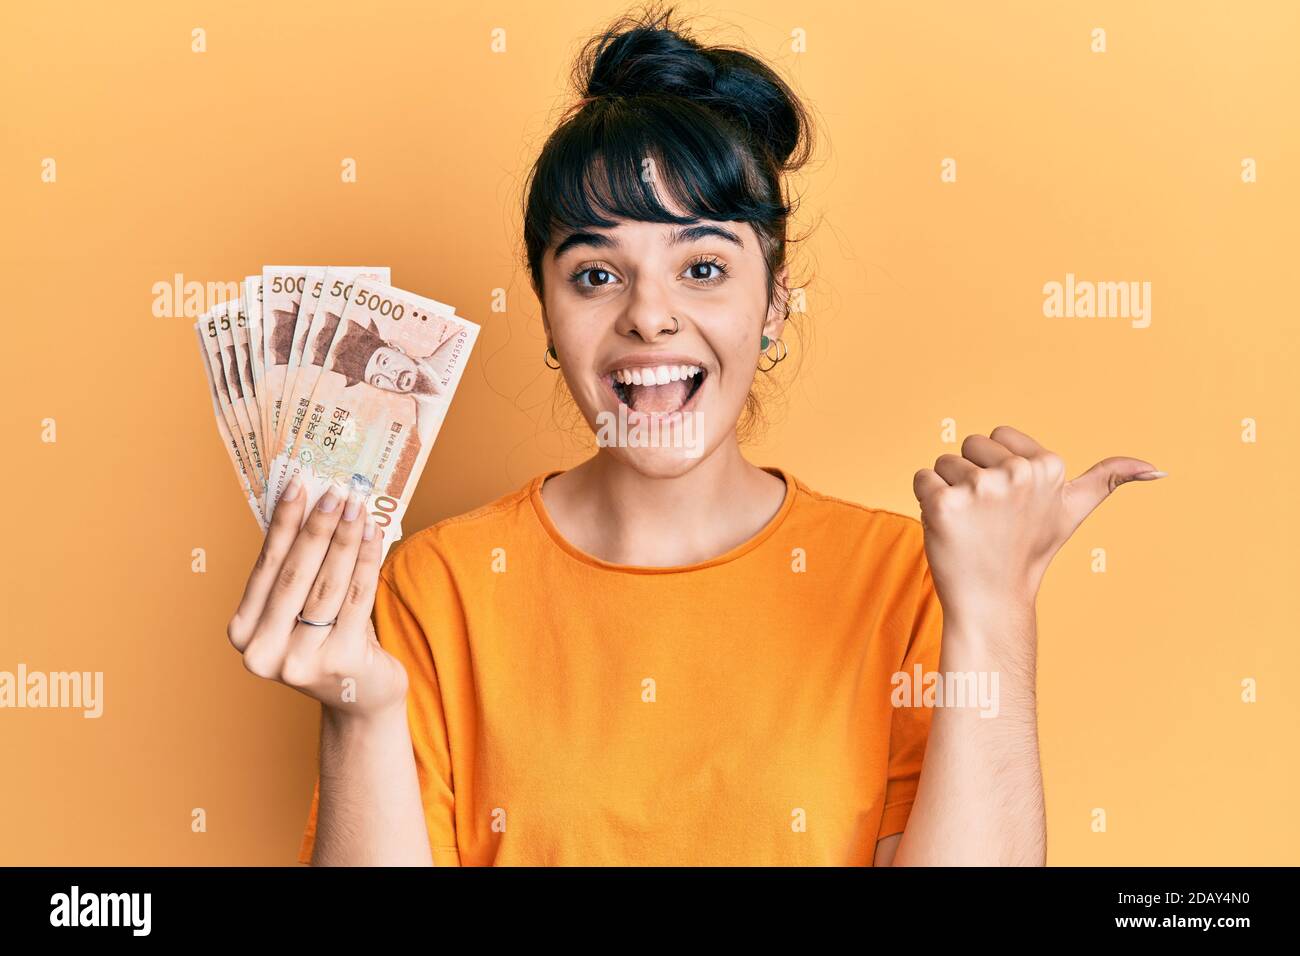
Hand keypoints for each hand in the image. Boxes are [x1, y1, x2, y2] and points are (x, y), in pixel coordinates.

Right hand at [226, 475, 408, 719]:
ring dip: (346, 539)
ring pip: (328, 585)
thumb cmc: (328, 640)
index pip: (266, 566)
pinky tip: (374, 536)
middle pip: (296, 574)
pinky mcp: (340, 663)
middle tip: (337, 491)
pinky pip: (357, 600)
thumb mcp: (300, 609)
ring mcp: (300, 661)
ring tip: (359, 506)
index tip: (298, 484)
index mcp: (243, 631)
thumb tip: (310, 502)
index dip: (283, 523)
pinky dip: (367, 562)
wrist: (359, 698)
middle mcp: (263, 651)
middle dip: (319, 527)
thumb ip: (296, 568)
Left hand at [912, 424, 1164, 622]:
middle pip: (968, 444)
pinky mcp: (944, 503)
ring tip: (970, 525)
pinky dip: (926, 501)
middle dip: (971, 475)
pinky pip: (921, 479)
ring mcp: (980, 488)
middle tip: (988, 516)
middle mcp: (1018, 473)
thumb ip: (1108, 481)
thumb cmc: (1027, 552)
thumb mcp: (1072, 511)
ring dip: (948, 491)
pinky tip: (948, 528)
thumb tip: (1159, 469)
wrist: (992, 599)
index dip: (996, 467)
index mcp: (1048, 465)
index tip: (1011, 503)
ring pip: (943, 463)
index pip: (996, 435)